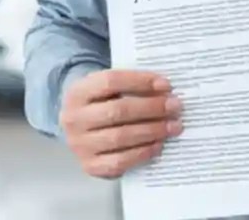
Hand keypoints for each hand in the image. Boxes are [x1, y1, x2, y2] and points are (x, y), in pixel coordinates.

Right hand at [59, 69, 183, 178]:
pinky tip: (158, 145)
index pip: (110, 82)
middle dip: (151, 108)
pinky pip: (119, 162)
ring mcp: (79, 145)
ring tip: (173, 126)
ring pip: (119, 137)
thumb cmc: (102, 103)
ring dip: (152, 131)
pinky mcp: (89, 166)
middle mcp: (73, 119)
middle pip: (117, 111)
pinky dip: (142, 153)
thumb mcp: (108, 88)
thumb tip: (166, 91)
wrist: (80, 129)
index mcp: (78, 92)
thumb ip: (131, 85)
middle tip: (175, 107)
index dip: (140, 82)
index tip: (166, 85)